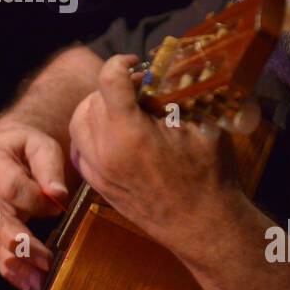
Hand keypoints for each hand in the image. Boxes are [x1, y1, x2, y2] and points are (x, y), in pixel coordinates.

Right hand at [0, 121, 69, 289]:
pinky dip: (9, 271)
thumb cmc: (23, 149)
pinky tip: (26, 284)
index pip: (12, 188)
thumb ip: (49, 168)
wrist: (0, 152)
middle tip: (46, 261)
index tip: (58, 207)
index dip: (37, 202)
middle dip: (21, 244)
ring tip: (38, 282)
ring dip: (15, 265)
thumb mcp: (39, 146)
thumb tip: (57, 196)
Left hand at [67, 53, 244, 262]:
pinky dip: (89, 133)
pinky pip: (79, 149)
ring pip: (79, 123)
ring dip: (97, 108)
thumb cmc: (210, 176)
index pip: (108, 79)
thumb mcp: (204, 125)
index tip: (136, 64)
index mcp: (131, 132)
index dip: (121, 62)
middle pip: (92, 99)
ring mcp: (98, 171)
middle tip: (138, 88)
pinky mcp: (98, 185)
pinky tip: (112, 132)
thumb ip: (182, 95)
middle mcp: (105, 151)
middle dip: (113, 87)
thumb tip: (171, 71)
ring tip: (123, 108)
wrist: (203, 226)